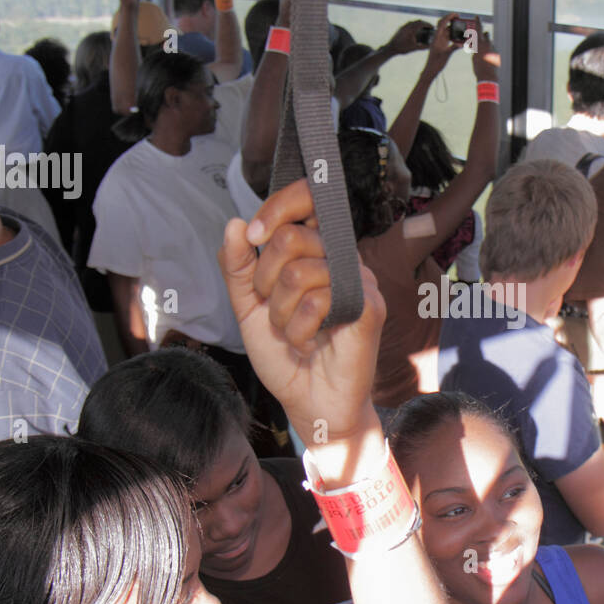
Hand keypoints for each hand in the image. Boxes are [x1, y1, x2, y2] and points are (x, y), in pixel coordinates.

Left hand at [219, 179, 385, 445]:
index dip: (276, 208)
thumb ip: (238, 268)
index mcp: (319, 252)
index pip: (307, 200)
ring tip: (294, 334)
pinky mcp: (368, 308)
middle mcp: (343, 260)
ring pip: (298, 272)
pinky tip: (309, 343)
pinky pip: (317, 300)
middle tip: (273, 310)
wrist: (310, 403)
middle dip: (265, 279)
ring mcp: (360, 282)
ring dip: (280, 313)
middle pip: (291, 237)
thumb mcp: (249, 308)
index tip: (251, 235)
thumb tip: (235, 224)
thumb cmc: (287, 356)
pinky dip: (299, 329)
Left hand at [384, 19, 433, 56]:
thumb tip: (430, 46)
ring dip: (419, 24)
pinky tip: (414, 30)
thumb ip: (423, 47)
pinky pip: (409, 24)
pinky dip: (414, 25)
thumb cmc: (402, 48)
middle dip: (424, 23)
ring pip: (413, 22)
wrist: (391, 47)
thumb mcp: (414, 48)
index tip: (432, 27)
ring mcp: (404, 26)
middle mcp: (408, 26)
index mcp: (412, 29)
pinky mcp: (401, 28)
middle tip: (429, 27)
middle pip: (418, 21)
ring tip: (423, 28)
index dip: (428, 25)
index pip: (422, 24)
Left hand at [421, 13, 460, 77]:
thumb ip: (454, 48)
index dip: (449, 17)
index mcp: (437, 37)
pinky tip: (460, 36)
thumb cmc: (436, 63)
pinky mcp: (442, 44)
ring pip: (448, 31)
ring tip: (462, 27)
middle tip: (459, 18)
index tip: (456, 14)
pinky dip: (454, 35)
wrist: (431, 69)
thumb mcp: (446, 54)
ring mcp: (440, 40)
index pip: (442, 23)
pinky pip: (449, 37)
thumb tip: (462, 43)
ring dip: (454, 28)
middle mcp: (438, 37)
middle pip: (444, 24)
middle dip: (451, 19)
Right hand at [466, 18, 499, 81]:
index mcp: (480, 44)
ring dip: (486, 45)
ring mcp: (493, 48)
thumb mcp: (474, 58)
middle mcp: (488, 44)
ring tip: (482, 52)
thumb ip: (475, 50)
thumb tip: (477, 48)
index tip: (477, 16)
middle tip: (481, 36)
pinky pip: (492, 50)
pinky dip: (489, 52)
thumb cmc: (478, 68)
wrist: (487, 75)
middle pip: (486, 35)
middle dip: (483, 35)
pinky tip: (487, 59)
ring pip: (490, 43)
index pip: (478, 29)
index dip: (477, 22)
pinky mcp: (497, 54)